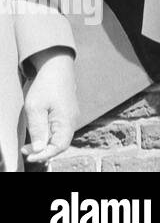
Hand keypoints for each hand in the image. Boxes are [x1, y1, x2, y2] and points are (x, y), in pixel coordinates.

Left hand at [21, 46, 76, 164]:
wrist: (56, 66)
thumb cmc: (45, 86)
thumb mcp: (35, 108)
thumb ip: (38, 130)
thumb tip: (39, 150)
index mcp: (66, 120)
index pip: (59, 147)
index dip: (44, 155)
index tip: (28, 156)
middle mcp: (72, 121)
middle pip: (60, 144)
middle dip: (43, 151)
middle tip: (24, 150)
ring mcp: (70, 117)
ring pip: (60, 138)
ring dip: (45, 144)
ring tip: (29, 144)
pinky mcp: (67, 114)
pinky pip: (59, 131)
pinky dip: (49, 137)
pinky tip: (38, 133)